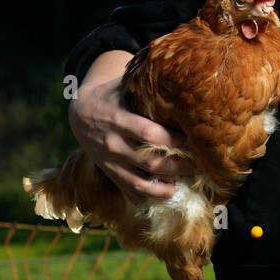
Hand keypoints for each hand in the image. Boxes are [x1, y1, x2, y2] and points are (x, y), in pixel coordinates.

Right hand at [68, 77, 194, 202]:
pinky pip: (128, 191)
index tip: (196, 140)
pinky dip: (147, 197)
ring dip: (164, 189)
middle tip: (200, 163)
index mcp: (118, 119)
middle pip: (150, 161)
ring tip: (183, 184)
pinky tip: (164, 193)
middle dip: (179, 165)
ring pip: (139, 183)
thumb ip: (147, 87)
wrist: (79, 113)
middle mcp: (113, 144)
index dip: (175, 140)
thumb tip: (182, 82)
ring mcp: (109, 162)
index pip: (150, 134)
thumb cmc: (111, 96)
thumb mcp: (124, 86)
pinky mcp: (109, 173)